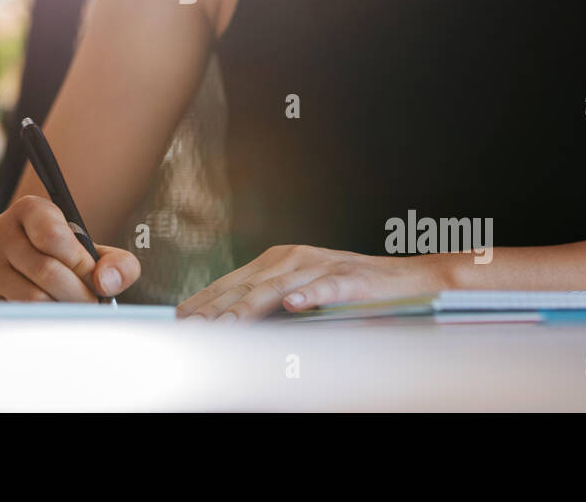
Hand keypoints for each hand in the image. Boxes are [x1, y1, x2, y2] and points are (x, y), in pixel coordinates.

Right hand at [0, 194, 139, 301]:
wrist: (17, 268)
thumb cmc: (61, 257)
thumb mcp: (90, 251)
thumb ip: (115, 262)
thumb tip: (107, 283)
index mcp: (30, 210)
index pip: (53, 236)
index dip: (80, 264)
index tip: (96, 281)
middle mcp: (0, 231)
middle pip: (45, 271)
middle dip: (78, 294)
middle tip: (93, 305)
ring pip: (31, 298)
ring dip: (62, 310)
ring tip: (75, 310)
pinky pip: (18, 315)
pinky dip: (44, 320)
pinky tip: (55, 315)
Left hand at [176, 244, 453, 321]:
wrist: (405, 279)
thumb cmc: (350, 289)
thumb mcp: (302, 290)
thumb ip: (269, 300)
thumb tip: (230, 321)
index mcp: (280, 259)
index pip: (233, 280)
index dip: (206, 299)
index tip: (180, 317)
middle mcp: (295, 258)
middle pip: (248, 284)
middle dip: (216, 307)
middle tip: (191, 326)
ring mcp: (322, 265)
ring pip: (278, 287)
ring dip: (249, 306)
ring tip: (226, 324)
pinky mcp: (350, 277)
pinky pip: (327, 287)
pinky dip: (310, 295)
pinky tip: (293, 305)